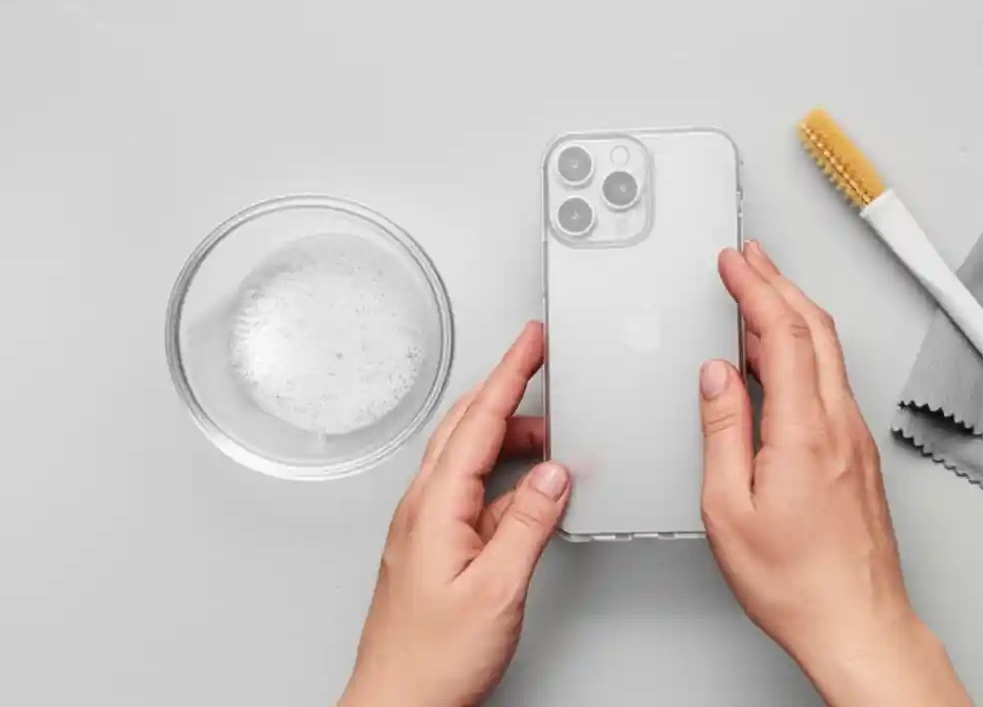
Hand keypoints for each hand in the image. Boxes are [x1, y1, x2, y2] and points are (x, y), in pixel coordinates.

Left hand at [341, 322, 568, 706]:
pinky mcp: (436, 547)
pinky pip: (473, 491)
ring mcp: (428, 527)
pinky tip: (530, 487)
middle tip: (540, 362)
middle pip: (469, 427)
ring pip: (470, 457)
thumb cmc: (432, 658)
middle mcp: (425, 508)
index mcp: (435, 505)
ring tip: (553, 434)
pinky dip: (505, 476)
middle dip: (508, 389)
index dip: (510, 373)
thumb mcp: (497, 587)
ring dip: (511, 436)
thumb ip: (528, 524)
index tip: (531, 339)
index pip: (480, 420)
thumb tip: (554, 475)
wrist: (399, 704)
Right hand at [699, 242, 969, 705]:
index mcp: (804, 431)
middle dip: (781, 283)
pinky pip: (832, 385)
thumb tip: (717, 378)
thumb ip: (723, 432)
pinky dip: (806, 354)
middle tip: (751, 260)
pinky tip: (783, 364)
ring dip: (795, 315)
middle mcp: (839, 426)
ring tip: (762, 297)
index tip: (735, 262)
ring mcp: (855, 440)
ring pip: (829, 355)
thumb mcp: (729, 508)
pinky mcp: (859, 457)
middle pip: (816, 330)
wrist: (857, 624)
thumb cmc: (796, 582)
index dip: (757, 287)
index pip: (783, 333)